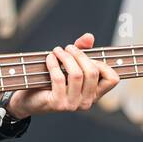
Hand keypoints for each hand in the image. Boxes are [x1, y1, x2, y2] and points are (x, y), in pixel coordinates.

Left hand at [5, 33, 119, 118]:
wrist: (30, 100)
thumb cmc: (52, 81)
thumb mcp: (69, 64)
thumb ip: (82, 50)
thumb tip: (89, 36)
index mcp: (94, 94)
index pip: (113, 79)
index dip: (103, 64)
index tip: (88, 56)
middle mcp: (87, 102)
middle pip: (92, 72)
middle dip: (79, 54)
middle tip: (68, 47)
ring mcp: (73, 105)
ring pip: (77, 75)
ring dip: (66, 57)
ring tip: (57, 50)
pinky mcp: (58, 104)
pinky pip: (59, 78)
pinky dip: (54, 64)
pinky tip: (49, 58)